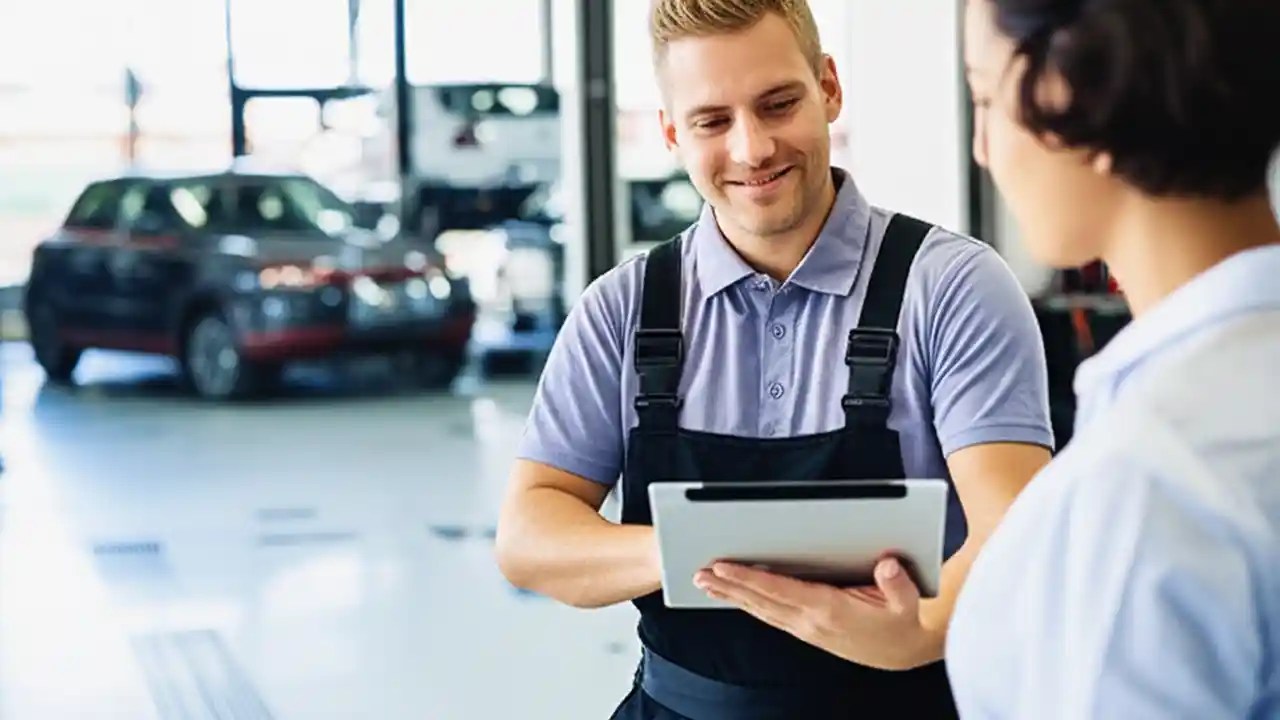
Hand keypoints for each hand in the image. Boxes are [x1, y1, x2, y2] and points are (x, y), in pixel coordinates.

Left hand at [693, 557, 938, 670]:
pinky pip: (770, 615)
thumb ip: (896, 584)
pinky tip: (735, 596)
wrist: (903, 651)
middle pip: (760, 601)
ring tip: (707, 582)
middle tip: (700, 573)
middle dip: (728, 586)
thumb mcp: (907, 603)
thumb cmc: (901, 622)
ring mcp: (806, 629)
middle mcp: (811, 621)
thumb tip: (886, 566)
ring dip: (732, 596)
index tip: (724, 567)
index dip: (749, 578)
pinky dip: (749, 604)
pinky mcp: (807, 631)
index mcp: (829, 609)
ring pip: (761, 610)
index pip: (779, 590)